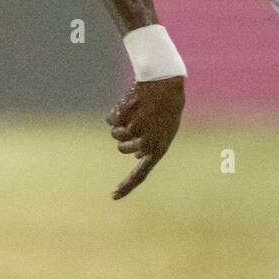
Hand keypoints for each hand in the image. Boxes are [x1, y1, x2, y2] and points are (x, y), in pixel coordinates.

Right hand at [106, 77, 184, 199]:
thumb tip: (137, 157)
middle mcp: (146, 142)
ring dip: (121, 123)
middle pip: (122, 148)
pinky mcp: (124, 117)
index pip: (141, 173)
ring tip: (137, 110)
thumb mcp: (165, 130)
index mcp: (159, 148)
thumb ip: (153, 146)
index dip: (127, 186)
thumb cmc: (167, 107)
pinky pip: (110, 119)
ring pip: (115, 134)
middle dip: (125, 138)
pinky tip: (130, 102)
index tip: (114, 196)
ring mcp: (134, 130)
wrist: (166, 83)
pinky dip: (116, 112)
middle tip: (139, 120)